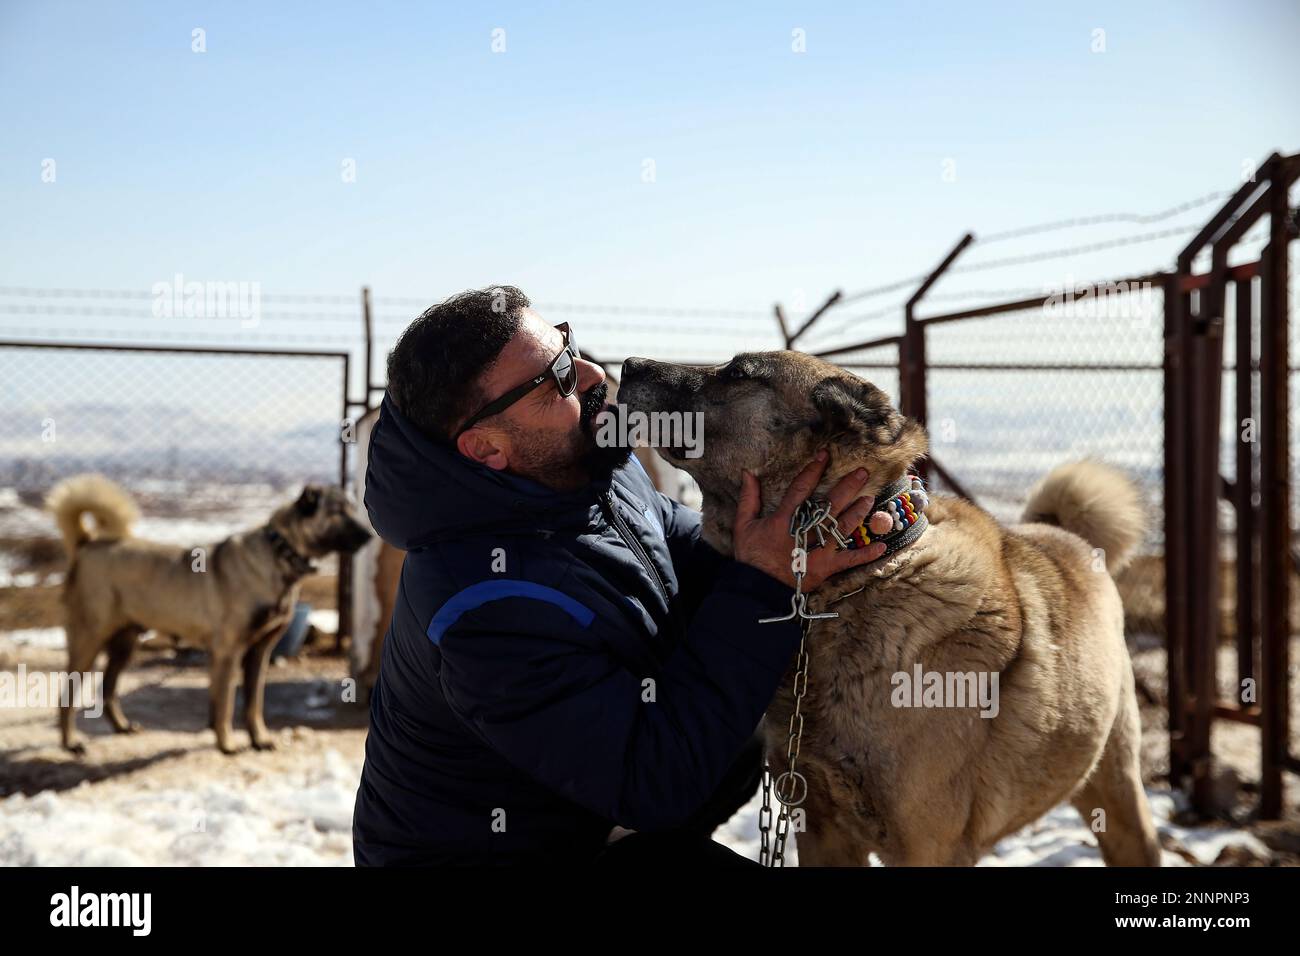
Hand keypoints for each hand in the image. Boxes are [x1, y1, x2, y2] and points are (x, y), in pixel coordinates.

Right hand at [733, 449, 889, 590]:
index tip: (825, 455)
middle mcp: (804, 533)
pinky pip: (848, 561)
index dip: (813, 471)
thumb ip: (748, 498)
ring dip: (857, 513)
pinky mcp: (825, 568)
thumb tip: (748, 473)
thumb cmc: (750, 556)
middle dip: (847, 488)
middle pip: (829, 507)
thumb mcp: (743, 525)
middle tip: (862, 473)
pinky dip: (865, 555)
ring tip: (870, 499)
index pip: (801, 490)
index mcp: (783, 520)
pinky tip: (882, 546)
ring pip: (841, 529)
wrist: (757, 589)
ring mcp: (817, 552)